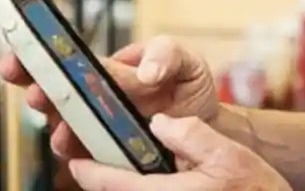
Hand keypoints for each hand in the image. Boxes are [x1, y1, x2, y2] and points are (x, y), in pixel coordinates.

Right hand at [0, 35, 219, 161]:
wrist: (206, 129)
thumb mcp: (184, 60)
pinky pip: (82, 155)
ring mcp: (97, 127)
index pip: (64, 59)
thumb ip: (165, 54)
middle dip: (37, 91)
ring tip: (63, 125)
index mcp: (105, 69)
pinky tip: (77, 148)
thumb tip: (145, 72)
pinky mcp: (105, 155)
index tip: (18, 56)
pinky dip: (75, 152)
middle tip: (37, 91)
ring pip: (63, 125)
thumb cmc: (189, 88)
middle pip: (53, 93)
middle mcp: (93, 98)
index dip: (36, 56)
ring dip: (57, 125)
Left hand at [70, 114, 292, 190]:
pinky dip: (140, 190)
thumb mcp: (228, 155)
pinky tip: (152, 180)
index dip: (88, 172)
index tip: (76, 161)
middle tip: (94, 162)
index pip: (112, 184)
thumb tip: (159, 121)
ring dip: (123, 186)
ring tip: (119, 171)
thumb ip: (191, 135)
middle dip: (104, 180)